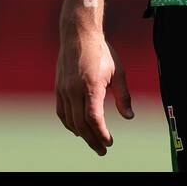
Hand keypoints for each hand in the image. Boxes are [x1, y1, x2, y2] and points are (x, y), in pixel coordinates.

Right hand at [55, 26, 133, 154]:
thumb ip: (123, 96)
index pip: (94, 118)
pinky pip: (61, 112)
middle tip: (102, 150)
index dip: (101, 133)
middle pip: (81, 124)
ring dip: (81, 134)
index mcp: (91, 86)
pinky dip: (69, 124)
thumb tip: (128, 117)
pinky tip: (77, 129)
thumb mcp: (118, 72)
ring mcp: (64, 89)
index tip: (109, 142)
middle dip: (92, 140)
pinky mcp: (58, 87)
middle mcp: (74, 89)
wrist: (78, 35)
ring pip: (70, 120)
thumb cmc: (101, 52)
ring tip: (93, 142)